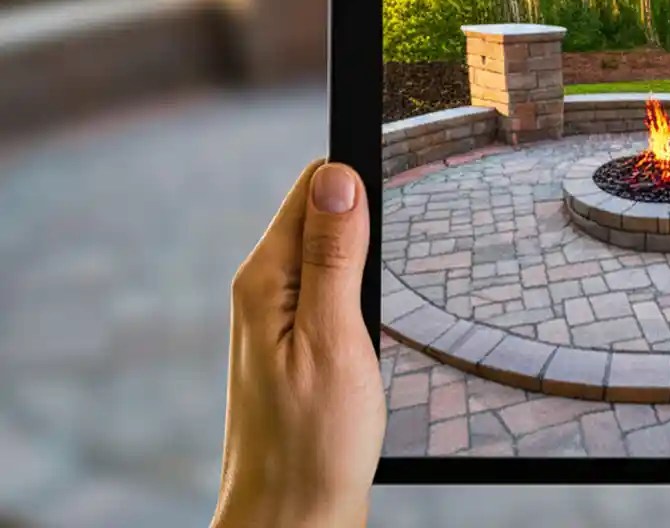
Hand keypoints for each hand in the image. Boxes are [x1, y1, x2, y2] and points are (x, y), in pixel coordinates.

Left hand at [212, 161, 384, 527]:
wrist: (293, 517)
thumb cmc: (314, 443)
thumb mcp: (335, 339)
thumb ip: (334, 256)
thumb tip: (337, 175)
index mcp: (265, 280)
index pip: (311, 187)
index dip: (356, 176)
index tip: (402, 177)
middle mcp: (263, 292)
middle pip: (319, 215)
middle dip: (365, 215)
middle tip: (407, 237)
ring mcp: (276, 319)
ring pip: (328, 253)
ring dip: (364, 254)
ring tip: (395, 273)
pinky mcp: (294, 345)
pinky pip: (328, 290)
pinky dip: (358, 289)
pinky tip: (376, 311)